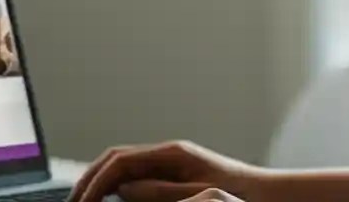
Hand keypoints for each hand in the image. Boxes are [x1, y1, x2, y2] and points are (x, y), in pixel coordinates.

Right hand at [68, 140, 264, 201]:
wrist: (265, 193)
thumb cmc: (239, 194)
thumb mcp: (196, 195)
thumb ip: (157, 191)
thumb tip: (120, 189)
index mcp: (171, 153)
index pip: (119, 162)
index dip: (95, 182)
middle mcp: (168, 152)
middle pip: (115, 158)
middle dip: (89, 179)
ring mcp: (170, 161)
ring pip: (122, 165)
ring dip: (100, 181)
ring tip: (83, 201)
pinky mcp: (173, 172)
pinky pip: (136, 175)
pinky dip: (116, 185)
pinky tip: (109, 201)